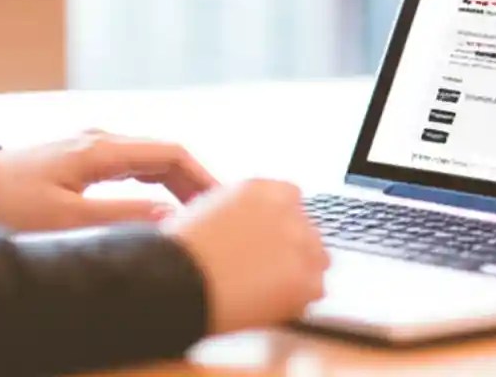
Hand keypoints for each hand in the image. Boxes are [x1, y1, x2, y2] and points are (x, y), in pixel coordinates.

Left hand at [0, 130, 218, 231]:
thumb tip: (170, 218)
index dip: (204, 176)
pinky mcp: (84, 157)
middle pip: (166, 154)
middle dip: (197, 182)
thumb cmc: (10, 203)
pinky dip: (157, 183)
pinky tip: (165, 206)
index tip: (227, 202)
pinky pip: (134, 166)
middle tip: (223, 214)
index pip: (171, 153)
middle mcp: (102, 139)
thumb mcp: (67, 218)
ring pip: (152, 160)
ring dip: (178, 184)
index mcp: (102, 148)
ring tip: (201, 214)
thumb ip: (121, 216)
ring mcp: (93, 146)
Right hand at [162, 179, 329, 333]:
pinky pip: (315, 291)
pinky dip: (297, 301)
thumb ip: (240, 213)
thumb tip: (252, 228)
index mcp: (260, 189)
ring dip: (300, 273)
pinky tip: (270, 307)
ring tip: (267, 292)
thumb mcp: (208, 212)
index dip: (281, 223)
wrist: (177, 284)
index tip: (272, 241)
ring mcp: (300, 243)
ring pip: (318, 260)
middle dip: (293, 250)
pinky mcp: (305, 278)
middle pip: (308, 229)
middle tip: (268, 274)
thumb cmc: (180, 254)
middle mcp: (285, 209)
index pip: (291, 198)